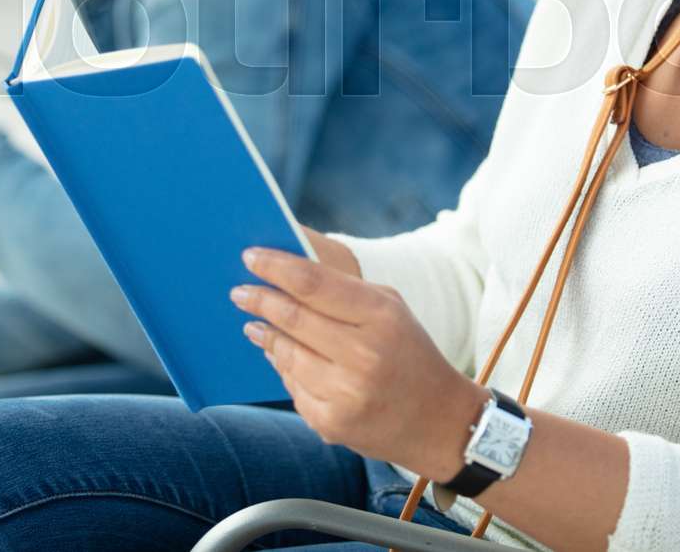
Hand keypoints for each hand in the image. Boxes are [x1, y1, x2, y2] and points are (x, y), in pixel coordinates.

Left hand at [230, 247, 483, 480]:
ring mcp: (346, 393)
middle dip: (259, 299)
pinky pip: (292, 387)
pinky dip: (284, 368)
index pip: (313, 284)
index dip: (275, 267)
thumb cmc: (409, 352)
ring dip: (265, 334)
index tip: (250, 256)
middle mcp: (363, 355)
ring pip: (286, 354)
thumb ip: (341, 288)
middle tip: (239, 291)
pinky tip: (281, 356)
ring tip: (254, 323)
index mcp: (381, 316)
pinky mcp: (331, 424)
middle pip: (292, 317)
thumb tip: (283, 274)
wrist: (440, 421)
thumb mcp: (389, 308)